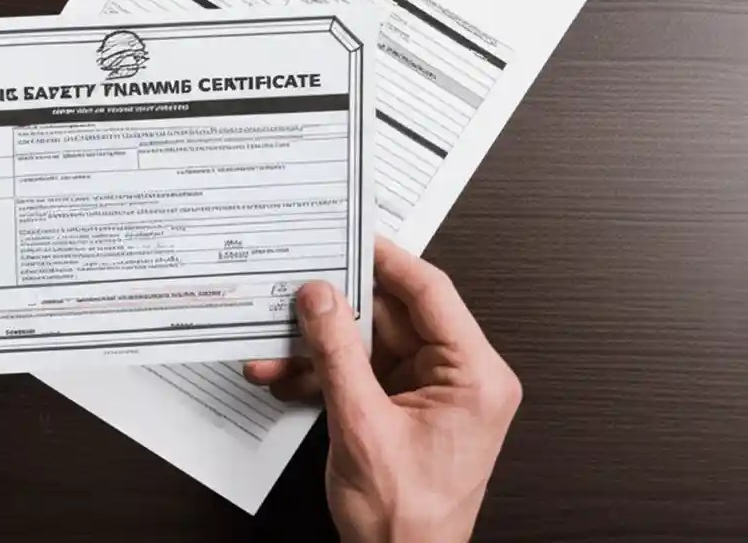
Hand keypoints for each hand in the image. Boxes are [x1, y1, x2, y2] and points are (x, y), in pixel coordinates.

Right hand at [244, 238, 521, 542]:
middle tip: (295, 292)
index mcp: (475, 376)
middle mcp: (461, 379)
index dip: (388, 259)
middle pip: (393, 318)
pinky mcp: (404, 409)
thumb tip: (320, 297)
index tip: (351, 235)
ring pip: (369, 346)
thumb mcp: (361, 425)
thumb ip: (336, 353)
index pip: (431, 293)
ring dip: (318, 351)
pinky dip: (323, 376)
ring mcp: (430, 394)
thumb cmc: (406, 518)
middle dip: (335, 313)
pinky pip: (361, 374)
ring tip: (273, 351)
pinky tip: (285, 378)